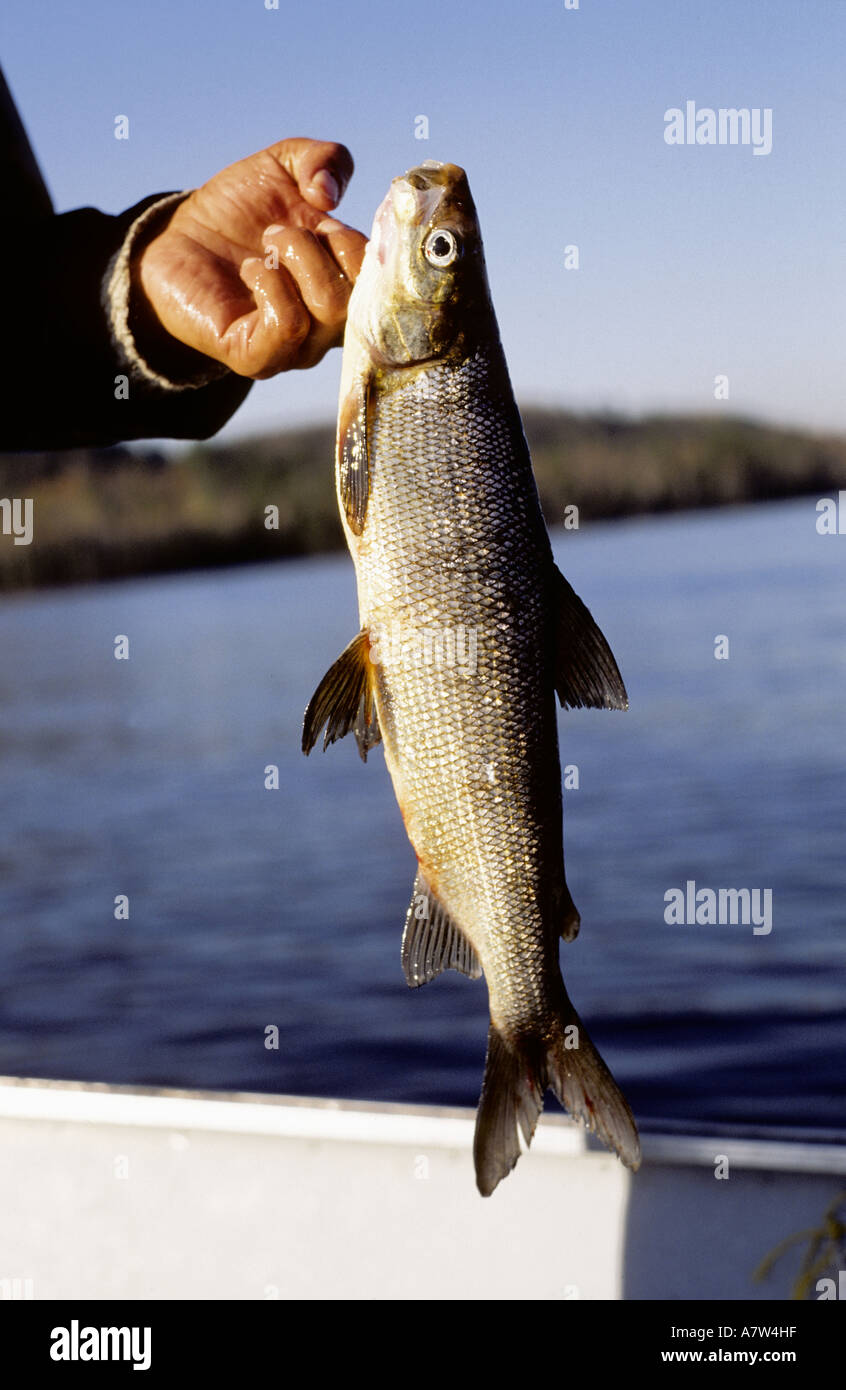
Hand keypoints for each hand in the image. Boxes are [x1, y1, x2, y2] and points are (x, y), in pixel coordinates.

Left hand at [137, 138, 366, 378]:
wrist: (178, 239)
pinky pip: (288, 326)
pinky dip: (271, 285)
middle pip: (357, 296)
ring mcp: (297, 348)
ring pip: (329, 309)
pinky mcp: (258, 358)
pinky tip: (249, 270)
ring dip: (295, 258)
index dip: (354, 241)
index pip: (383, 282)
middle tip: (276, 232)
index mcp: (347, 289)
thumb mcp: (284, 167)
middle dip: (317, 247)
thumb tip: (329, 193)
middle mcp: (328, 328)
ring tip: (262, 247)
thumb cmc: (238, 211)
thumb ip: (323, 160)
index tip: (318, 215)